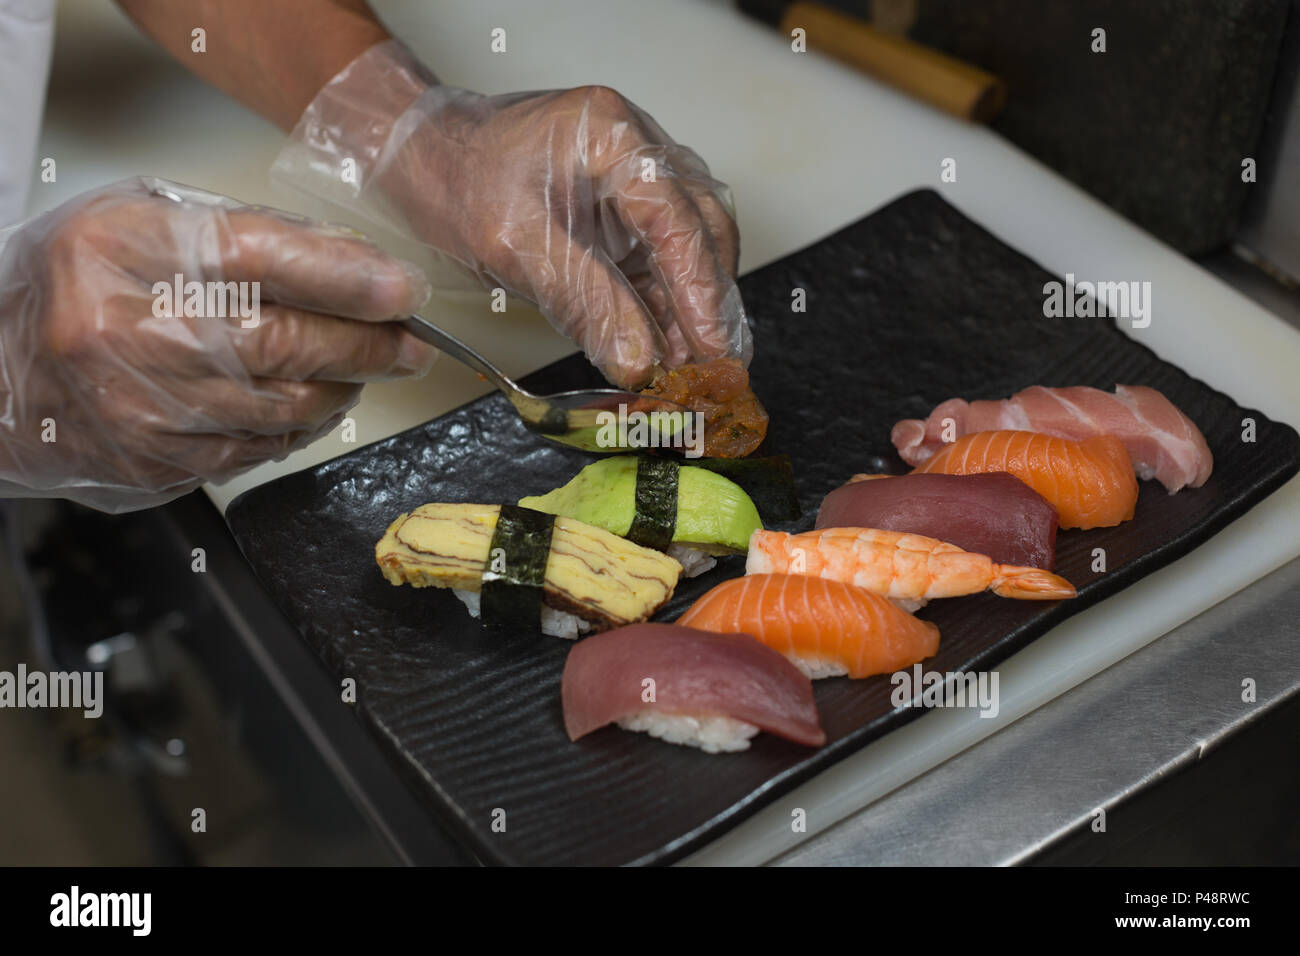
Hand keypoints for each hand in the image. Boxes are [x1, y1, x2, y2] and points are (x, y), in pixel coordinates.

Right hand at [0, 176, 433, 511]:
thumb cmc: (77, 288)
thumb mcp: (138, 223)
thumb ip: (240, 234)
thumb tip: (351, 263)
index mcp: (121, 249)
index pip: (262, 257)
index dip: (347, 277)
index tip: (403, 289)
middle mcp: (125, 330)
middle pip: (286, 342)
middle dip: (369, 345)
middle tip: (411, 341)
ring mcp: (140, 407)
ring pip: (285, 405)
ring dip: (343, 388)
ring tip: (361, 368)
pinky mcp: (156, 463)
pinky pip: (260, 447)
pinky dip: (300, 425)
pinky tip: (310, 403)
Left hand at [273, 40, 749, 389]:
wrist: (420, 160)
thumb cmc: (457, 179)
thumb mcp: (517, 246)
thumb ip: (586, 303)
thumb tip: (640, 362)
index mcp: (616, 138)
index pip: (679, 220)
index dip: (702, 290)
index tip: (716, 348)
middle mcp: (638, 153)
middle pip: (701, 232)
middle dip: (709, 304)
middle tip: (715, 368)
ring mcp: (633, 185)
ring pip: (686, 253)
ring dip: (690, 313)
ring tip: (692, 372)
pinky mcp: (620, 218)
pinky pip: (656, 267)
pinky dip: (663, 312)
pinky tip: (666, 353)